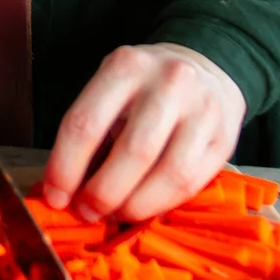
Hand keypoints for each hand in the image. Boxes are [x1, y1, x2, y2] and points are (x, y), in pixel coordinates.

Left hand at [41, 43, 245, 222]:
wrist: (206, 69)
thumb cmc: (145, 88)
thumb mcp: (112, 89)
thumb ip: (90, 132)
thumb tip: (62, 190)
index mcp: (126, 65)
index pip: (86, 123)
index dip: (65, 168)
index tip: (54, 197)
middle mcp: (169, 82)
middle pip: (131, 152)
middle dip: (102, 194)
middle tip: (86, 212)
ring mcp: (203, 109)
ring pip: (169, 173)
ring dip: (135, 206)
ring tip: (116, 213)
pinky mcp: (225, 138)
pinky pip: (192, 184)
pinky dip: (162, 204)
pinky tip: (145, 207)